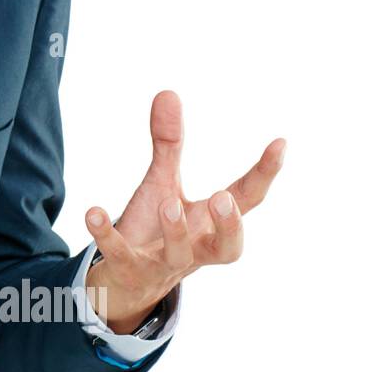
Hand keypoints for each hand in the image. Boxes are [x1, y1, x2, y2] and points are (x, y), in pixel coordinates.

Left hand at [84, 90, 284, 332]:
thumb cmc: (155, 228)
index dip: (264, 174)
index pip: (247, 199)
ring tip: (168, 205)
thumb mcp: (163, 183)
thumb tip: (167, 92)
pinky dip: (106, 235)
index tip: (280, 142)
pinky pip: (120, 256)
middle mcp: (195, 247)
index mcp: (210, 223)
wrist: (126, 279)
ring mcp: (164, 263)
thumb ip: (169, 144)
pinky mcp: (130, 270)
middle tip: (223, 197)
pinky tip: (92, 211)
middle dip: (231, 225)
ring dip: (176, 231)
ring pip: (179, 256)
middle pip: (228, 248)